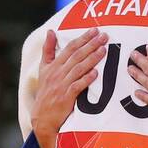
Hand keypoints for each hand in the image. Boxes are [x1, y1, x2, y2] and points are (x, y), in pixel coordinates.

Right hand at [30, 27, 107, 147]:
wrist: (42, 117)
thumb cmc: (45, 92)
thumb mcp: (43, 69)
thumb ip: (48, 50)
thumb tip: (51, 31)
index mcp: (53, 65)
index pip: (69, 48)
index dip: (82, 38)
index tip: (94, 30)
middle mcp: (57, 73)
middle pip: (76, 55)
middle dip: (91, 44)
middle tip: (104, 36)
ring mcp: (61, 85)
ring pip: (78, 68)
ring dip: (92, 58)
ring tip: (104, 50)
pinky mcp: (66, 97)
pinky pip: (77, 86)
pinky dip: (86, 79)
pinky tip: (95, 73)